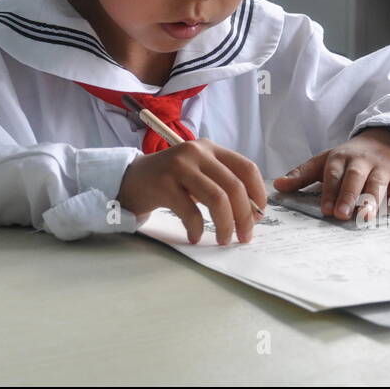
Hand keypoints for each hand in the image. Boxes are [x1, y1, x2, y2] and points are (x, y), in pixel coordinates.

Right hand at [116, 139, 266, 244]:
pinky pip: (190, 211)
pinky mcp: (163, 183)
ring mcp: (179, 166)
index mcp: (211, 148)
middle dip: (244, 216)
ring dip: (225, 225)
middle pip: (234, 186)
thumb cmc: (171, 181)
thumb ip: (222, 185)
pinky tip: (194, 236)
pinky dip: (196, 228)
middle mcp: (197, 152)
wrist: (130, 179)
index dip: (258, 194)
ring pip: (217, 199)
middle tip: (244, 236)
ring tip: (223, 240)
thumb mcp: (199, 174)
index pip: (247, 168)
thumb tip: (252, 213)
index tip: (259, 216)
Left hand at [273, 127, 389, 221]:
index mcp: (340, 158)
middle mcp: (361, 161)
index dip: (329, 191)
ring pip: (377, 183)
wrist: (384, 138)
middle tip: (342, 215)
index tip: (324, 210)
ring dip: (372, 200)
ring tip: (366, 217)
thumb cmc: (349, 157)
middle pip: (354, 178)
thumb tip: (277, 185)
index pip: (332, 174)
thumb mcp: (325, 161)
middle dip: (348, 196)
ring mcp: (382, 167)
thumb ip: (302, 174)